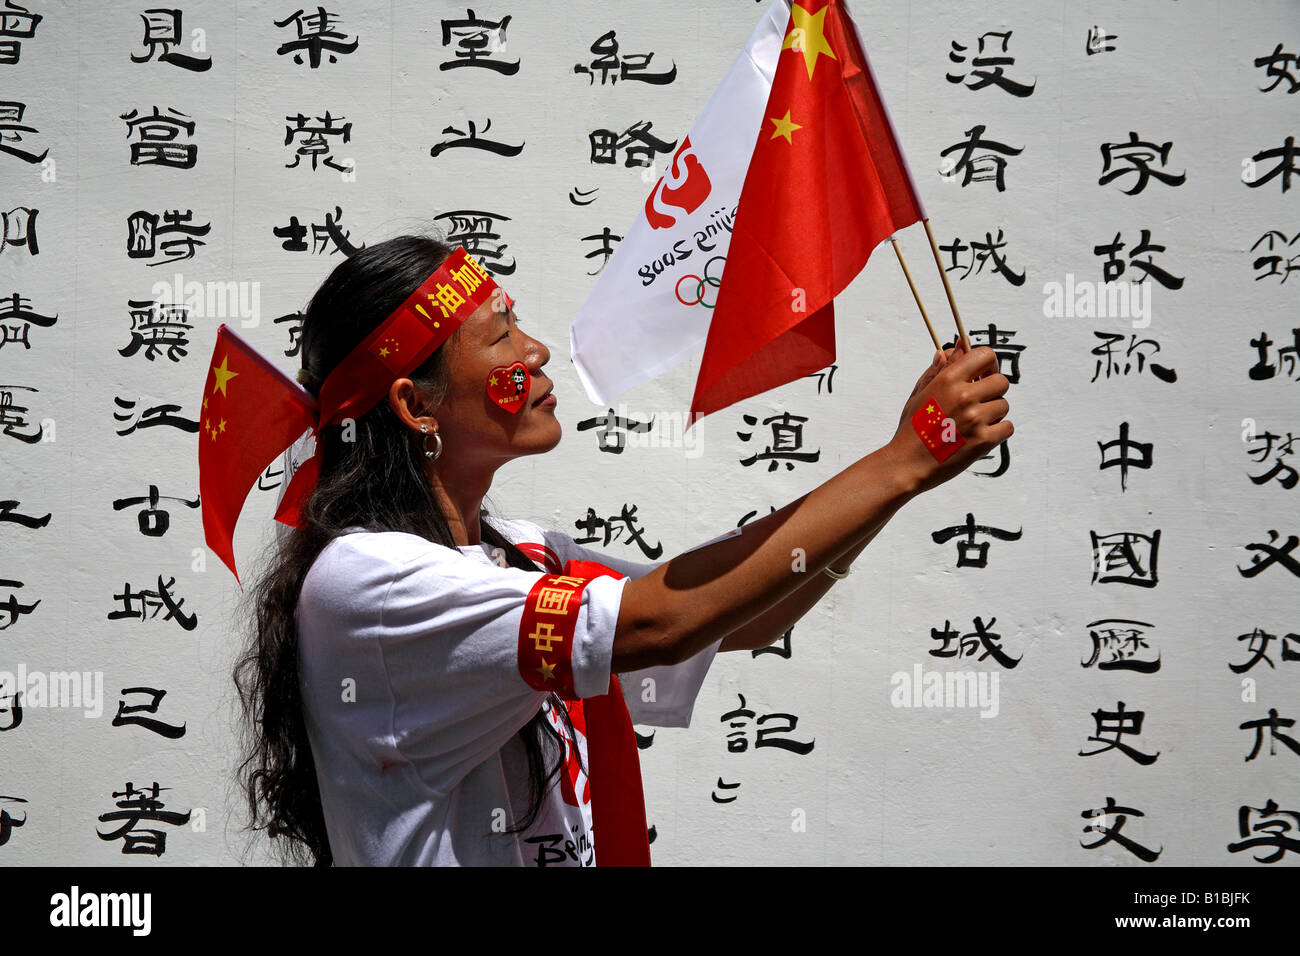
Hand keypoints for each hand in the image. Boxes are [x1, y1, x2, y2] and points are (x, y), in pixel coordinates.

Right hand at [888, 341, 1012, 494]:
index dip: (988, 364)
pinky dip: (998, 432)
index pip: (985, 355)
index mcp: (947, 380)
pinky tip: (980, 435)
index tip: (983, 374)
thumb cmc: (912, 428)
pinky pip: (1007, 427)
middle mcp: (964, 396)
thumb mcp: (920, 393)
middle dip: (992, 391)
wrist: (907, 464)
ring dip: (993, 413)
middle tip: (978, 402)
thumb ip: (939, 369)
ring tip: (973, 423)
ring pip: (1004, 406)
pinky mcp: (984, 440)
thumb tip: (956, 347)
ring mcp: (976, 418)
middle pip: (1001, 381)